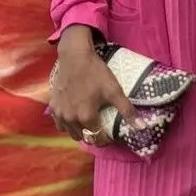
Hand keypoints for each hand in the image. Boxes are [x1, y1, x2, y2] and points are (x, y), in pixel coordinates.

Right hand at [48, 25, 136, 145]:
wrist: (75, 57)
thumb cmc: (96, 73)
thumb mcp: (115, 91)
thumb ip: (128, 111)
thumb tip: (143, 127)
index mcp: (87, 117)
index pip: (96, 139)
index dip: (104, 139)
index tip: (109, 133)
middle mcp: (71, 119)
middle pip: (82, 137)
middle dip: (91, 136)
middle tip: (98, 127)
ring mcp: (60, 113)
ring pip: (69, 132)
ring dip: (78, 131)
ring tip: (86, 123)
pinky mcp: (53, 105)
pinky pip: (59, 123)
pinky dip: (66, 124)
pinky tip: (72, 115)